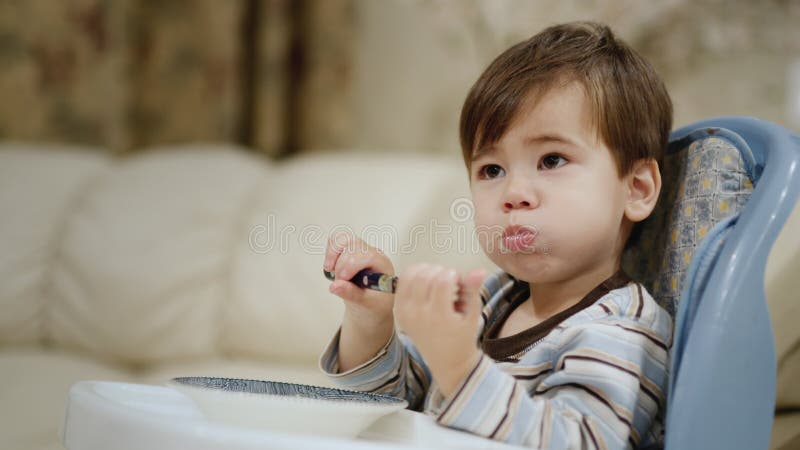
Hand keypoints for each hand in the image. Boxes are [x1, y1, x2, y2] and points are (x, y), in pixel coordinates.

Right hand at [324, 231, 394, 370]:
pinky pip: (338, 240)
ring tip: (332, 271)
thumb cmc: (374, 311)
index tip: (341, 279)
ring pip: (344, 239)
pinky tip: (330, 266)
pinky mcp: (350, 252)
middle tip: (337, 279)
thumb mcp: (365, 308)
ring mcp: (361, 252)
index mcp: (383, 267)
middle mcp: (374, 256)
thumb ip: (353, 296)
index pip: (365, 254)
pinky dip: (331, 251)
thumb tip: (336, 286)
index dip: (350, 265)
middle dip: (341, 262)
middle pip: (352, 244)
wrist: (372, 312)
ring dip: (334, 254)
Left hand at [394, 263, 486, 396]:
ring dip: (428, 271)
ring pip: (412, 275)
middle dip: (441, 271)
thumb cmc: (462, 338)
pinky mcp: (399, 311)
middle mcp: (418, 314)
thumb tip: (480, 270)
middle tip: (451, 282)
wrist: (446, 360)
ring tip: (439, 281)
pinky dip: (415, 276)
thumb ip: (474, 290)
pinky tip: (428, 283)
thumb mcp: (473, 314)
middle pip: (426, 275)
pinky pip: (402, 282)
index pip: (442, 281)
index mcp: (438, 316)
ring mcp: (405, 312)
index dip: (454, 275)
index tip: (461, 282)